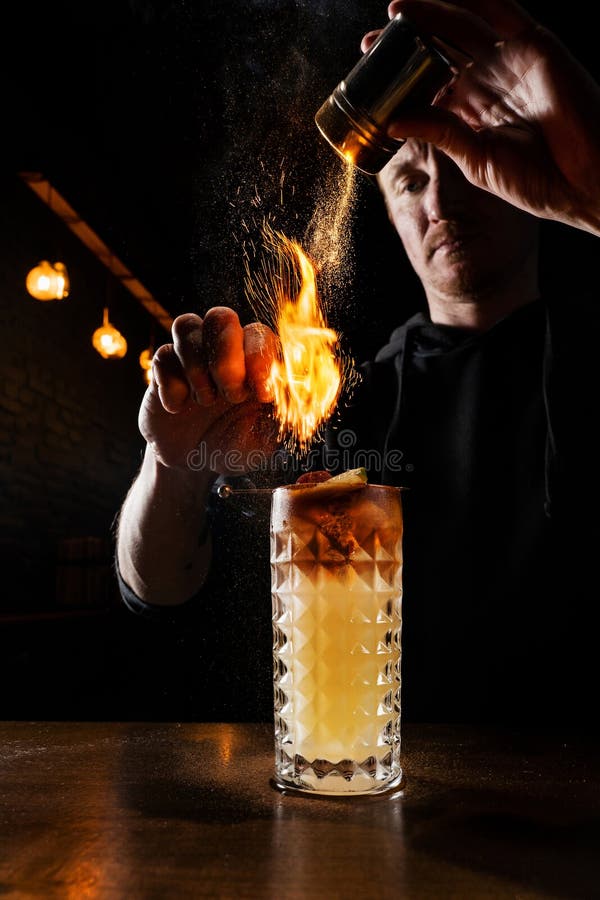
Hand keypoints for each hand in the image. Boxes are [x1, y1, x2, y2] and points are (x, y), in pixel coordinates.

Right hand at [140, 307, 279, 473]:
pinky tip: (177, 408)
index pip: (261, 335)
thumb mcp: (266, 438)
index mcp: (256, 361)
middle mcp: (225, 349)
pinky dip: (172, 384)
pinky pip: (163, 356)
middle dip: (226, 358)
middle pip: (222, 318)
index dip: (261, 358)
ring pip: (187, 325)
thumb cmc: (236, 445)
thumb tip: (309, 390)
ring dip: (198, 368)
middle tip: (231, 396)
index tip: (263, 395)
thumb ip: (287, 414)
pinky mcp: (164, 368)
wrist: (193, 464)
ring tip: (205, 402)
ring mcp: (192, 355)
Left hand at [364, 0, 599, 234]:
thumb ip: (439, 134)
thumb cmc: (537, 181)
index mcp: (474, 111)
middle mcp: (491, 81)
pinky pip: (501, 11)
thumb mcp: (476, 160)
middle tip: (373, 44)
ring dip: (432, 15)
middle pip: (441, 50)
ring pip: (465, 26)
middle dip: (408, 43)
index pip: (430, 83)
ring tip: (398, 13)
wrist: (584, 181)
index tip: (370, 75)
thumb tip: (394, 121)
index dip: (401, 76)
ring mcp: (512, 60)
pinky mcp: (535, 44)